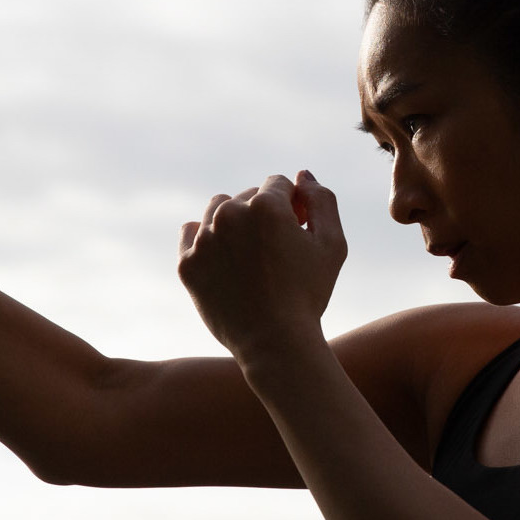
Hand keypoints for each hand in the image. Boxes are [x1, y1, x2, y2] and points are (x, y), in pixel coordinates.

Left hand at [178, 172, 346, 359]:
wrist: (275, 343)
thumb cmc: (309, 294)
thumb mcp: (332, 244)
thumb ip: (322, 200)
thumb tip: (302, 177)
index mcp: (265, 204)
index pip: (278, 184)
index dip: (292, 206)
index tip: (296, 231)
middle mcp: (229, 214)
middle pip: (247, 195)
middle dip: (263, 214)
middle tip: (276, 250)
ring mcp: (204, 239)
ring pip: (217, 210)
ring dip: (233, 221)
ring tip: (250, 253)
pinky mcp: (187, 263)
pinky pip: (191, 234)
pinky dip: (206, 241)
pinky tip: (225, 259)